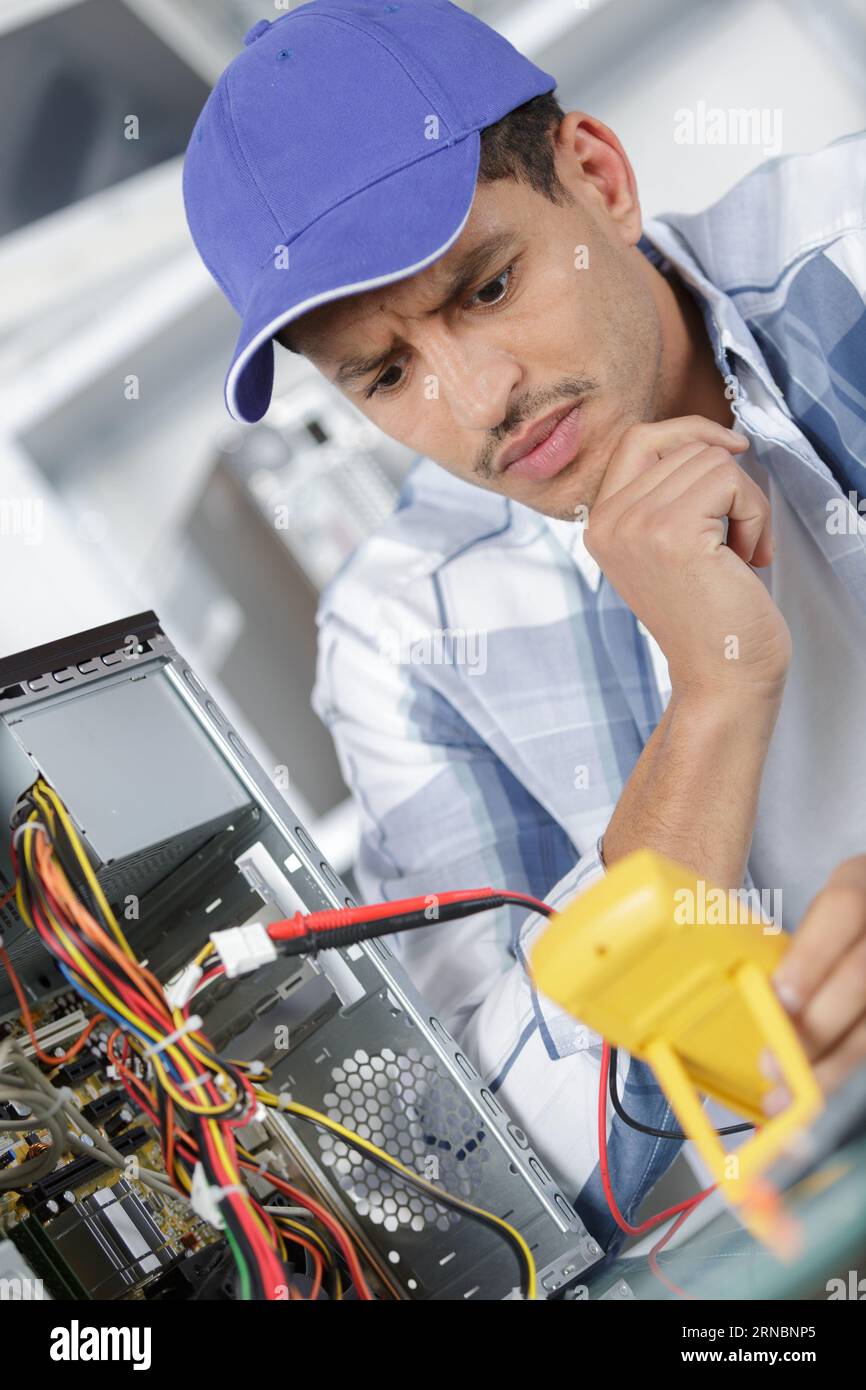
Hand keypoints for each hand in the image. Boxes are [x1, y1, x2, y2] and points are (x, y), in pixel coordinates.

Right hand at [584, 416, 791, 698]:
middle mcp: (607, 521)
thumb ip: (664, 495)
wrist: (720, 677)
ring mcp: (635, 525)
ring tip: (738, 552)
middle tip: (736, 540)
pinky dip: (754, 515)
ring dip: (745, 503)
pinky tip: (746, 556)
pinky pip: (730, 481)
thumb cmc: (709, 617)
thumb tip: (705, 439)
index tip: (729, 450)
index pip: (638, 439)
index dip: (688, 432)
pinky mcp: (672, 532)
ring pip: (711, 460)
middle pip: (684, 447)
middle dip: (728, 486)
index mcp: (599, 524)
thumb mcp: (666, 546)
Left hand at [764, 856, 865, 1106]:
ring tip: (788, 1093)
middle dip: (815, 1025)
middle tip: (771, 1061)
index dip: (811, 956)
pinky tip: (816, 1088)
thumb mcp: (820, 910)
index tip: (778, 995)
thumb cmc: (838, 920)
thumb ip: (791, 940)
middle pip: (861, 978)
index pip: (842, 910)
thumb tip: (733, 982)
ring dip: (830, 1064)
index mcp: (862, 883)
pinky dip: (843, 1069)